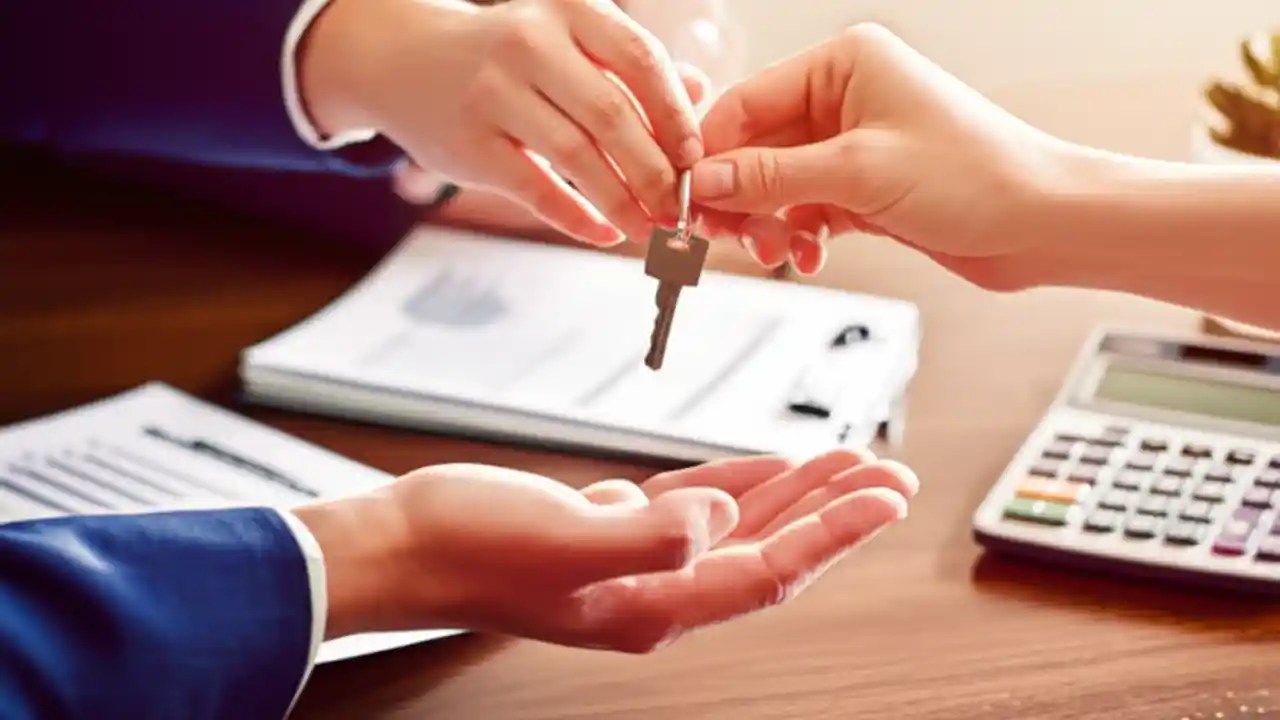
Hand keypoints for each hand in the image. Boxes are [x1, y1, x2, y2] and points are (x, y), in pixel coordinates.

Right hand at [295, 451, 916, 651]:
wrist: (399, 545)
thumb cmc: (465, 546)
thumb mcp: (560, 538)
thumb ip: (650, 535)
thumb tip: (722, 520)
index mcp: (651, 604)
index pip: (769, 571)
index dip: (834, 534)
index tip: (884, 496)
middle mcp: (652, 590)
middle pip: (769, 551)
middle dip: (834, 511)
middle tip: (889, 473)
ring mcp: (630, 562)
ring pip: (737, 527)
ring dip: (796, 494)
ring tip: (847, 461)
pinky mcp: (607, 530)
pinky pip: (692, 508)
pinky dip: (735, 485)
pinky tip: (763, 470)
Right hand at [301, 0, 702, 247]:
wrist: (402, 59)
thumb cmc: (506, 55)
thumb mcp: (567, 39)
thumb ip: (630, 65)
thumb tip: (697, 94)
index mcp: (567, 9)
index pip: (639, 59)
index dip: (674, 113)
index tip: (695, 157)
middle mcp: (529, 42)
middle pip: (611, 115)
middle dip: (653, 171)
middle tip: (678, 209)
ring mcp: (493, 92)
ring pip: (577, 156)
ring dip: (622, 201)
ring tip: (648, 229)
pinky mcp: (470, 142)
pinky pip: (536, 188)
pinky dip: (576, 218)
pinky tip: (604, 233)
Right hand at [689, 23, 1070, 284]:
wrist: (1044, 224)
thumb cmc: (976, 176)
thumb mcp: (858, 173)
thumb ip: (771, 177)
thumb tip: (703, 180)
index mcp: (844, 64)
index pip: (748, 103)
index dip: (710, 153)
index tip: (683, 195)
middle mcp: (846, 97)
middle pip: (757, 148)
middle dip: (739, 196)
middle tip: (721, 235)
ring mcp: (854, 144)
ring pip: (778, 185)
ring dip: (769, 222)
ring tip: (776, 251)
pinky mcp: (865, 187)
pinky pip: (807, 209)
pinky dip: (800, 235)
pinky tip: (808, 255)